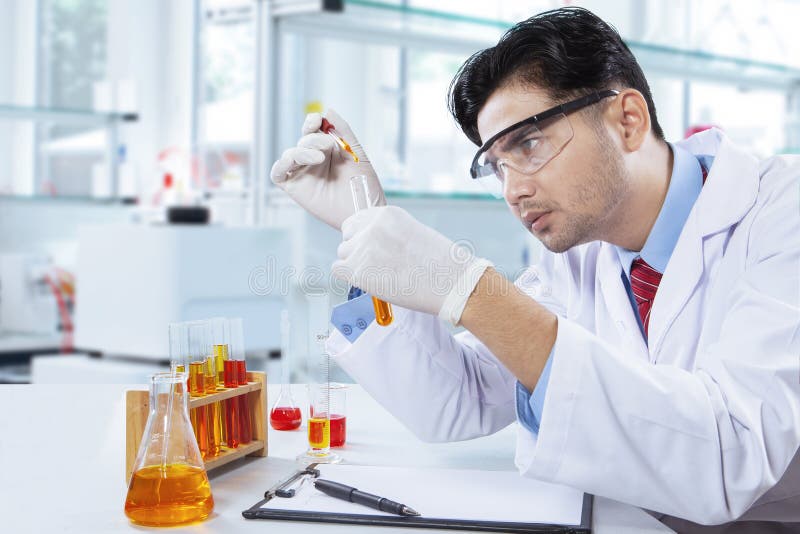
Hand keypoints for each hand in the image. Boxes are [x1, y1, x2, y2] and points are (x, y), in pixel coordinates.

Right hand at [270, 109, 385, 229]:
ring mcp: (303, 174)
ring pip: (290, 154)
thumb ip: (342, 130)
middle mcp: (314, 161)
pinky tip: (298, 161)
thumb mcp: (355, 151)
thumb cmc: (364, 185)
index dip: (311, 122)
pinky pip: (277, 173)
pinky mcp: (295, 188)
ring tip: (320, 157)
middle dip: (314, 138)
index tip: (318, 120)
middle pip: (303, 140)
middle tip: (329, 145)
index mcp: (328, 151)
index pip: (312, 130)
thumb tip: (327, 110)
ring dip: (302, 150)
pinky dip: (282, 163)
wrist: (364, 210)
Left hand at [332, 206, 492, 323]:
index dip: (362, 236)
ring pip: (343, 254)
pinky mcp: (358, 270)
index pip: (356, 221)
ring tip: (381, 275)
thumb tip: (371, 243)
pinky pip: (338, 270)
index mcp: (386, 214)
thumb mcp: (413, 232)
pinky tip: (370, 281)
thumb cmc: (439, 263)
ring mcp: (363, 248)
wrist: (450, 282)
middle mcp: (371, 227)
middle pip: (347, 237)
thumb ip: (388, 233)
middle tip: (377, 264)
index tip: (372, 248)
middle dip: (357, 250)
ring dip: (356, 265)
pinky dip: (350, 278)